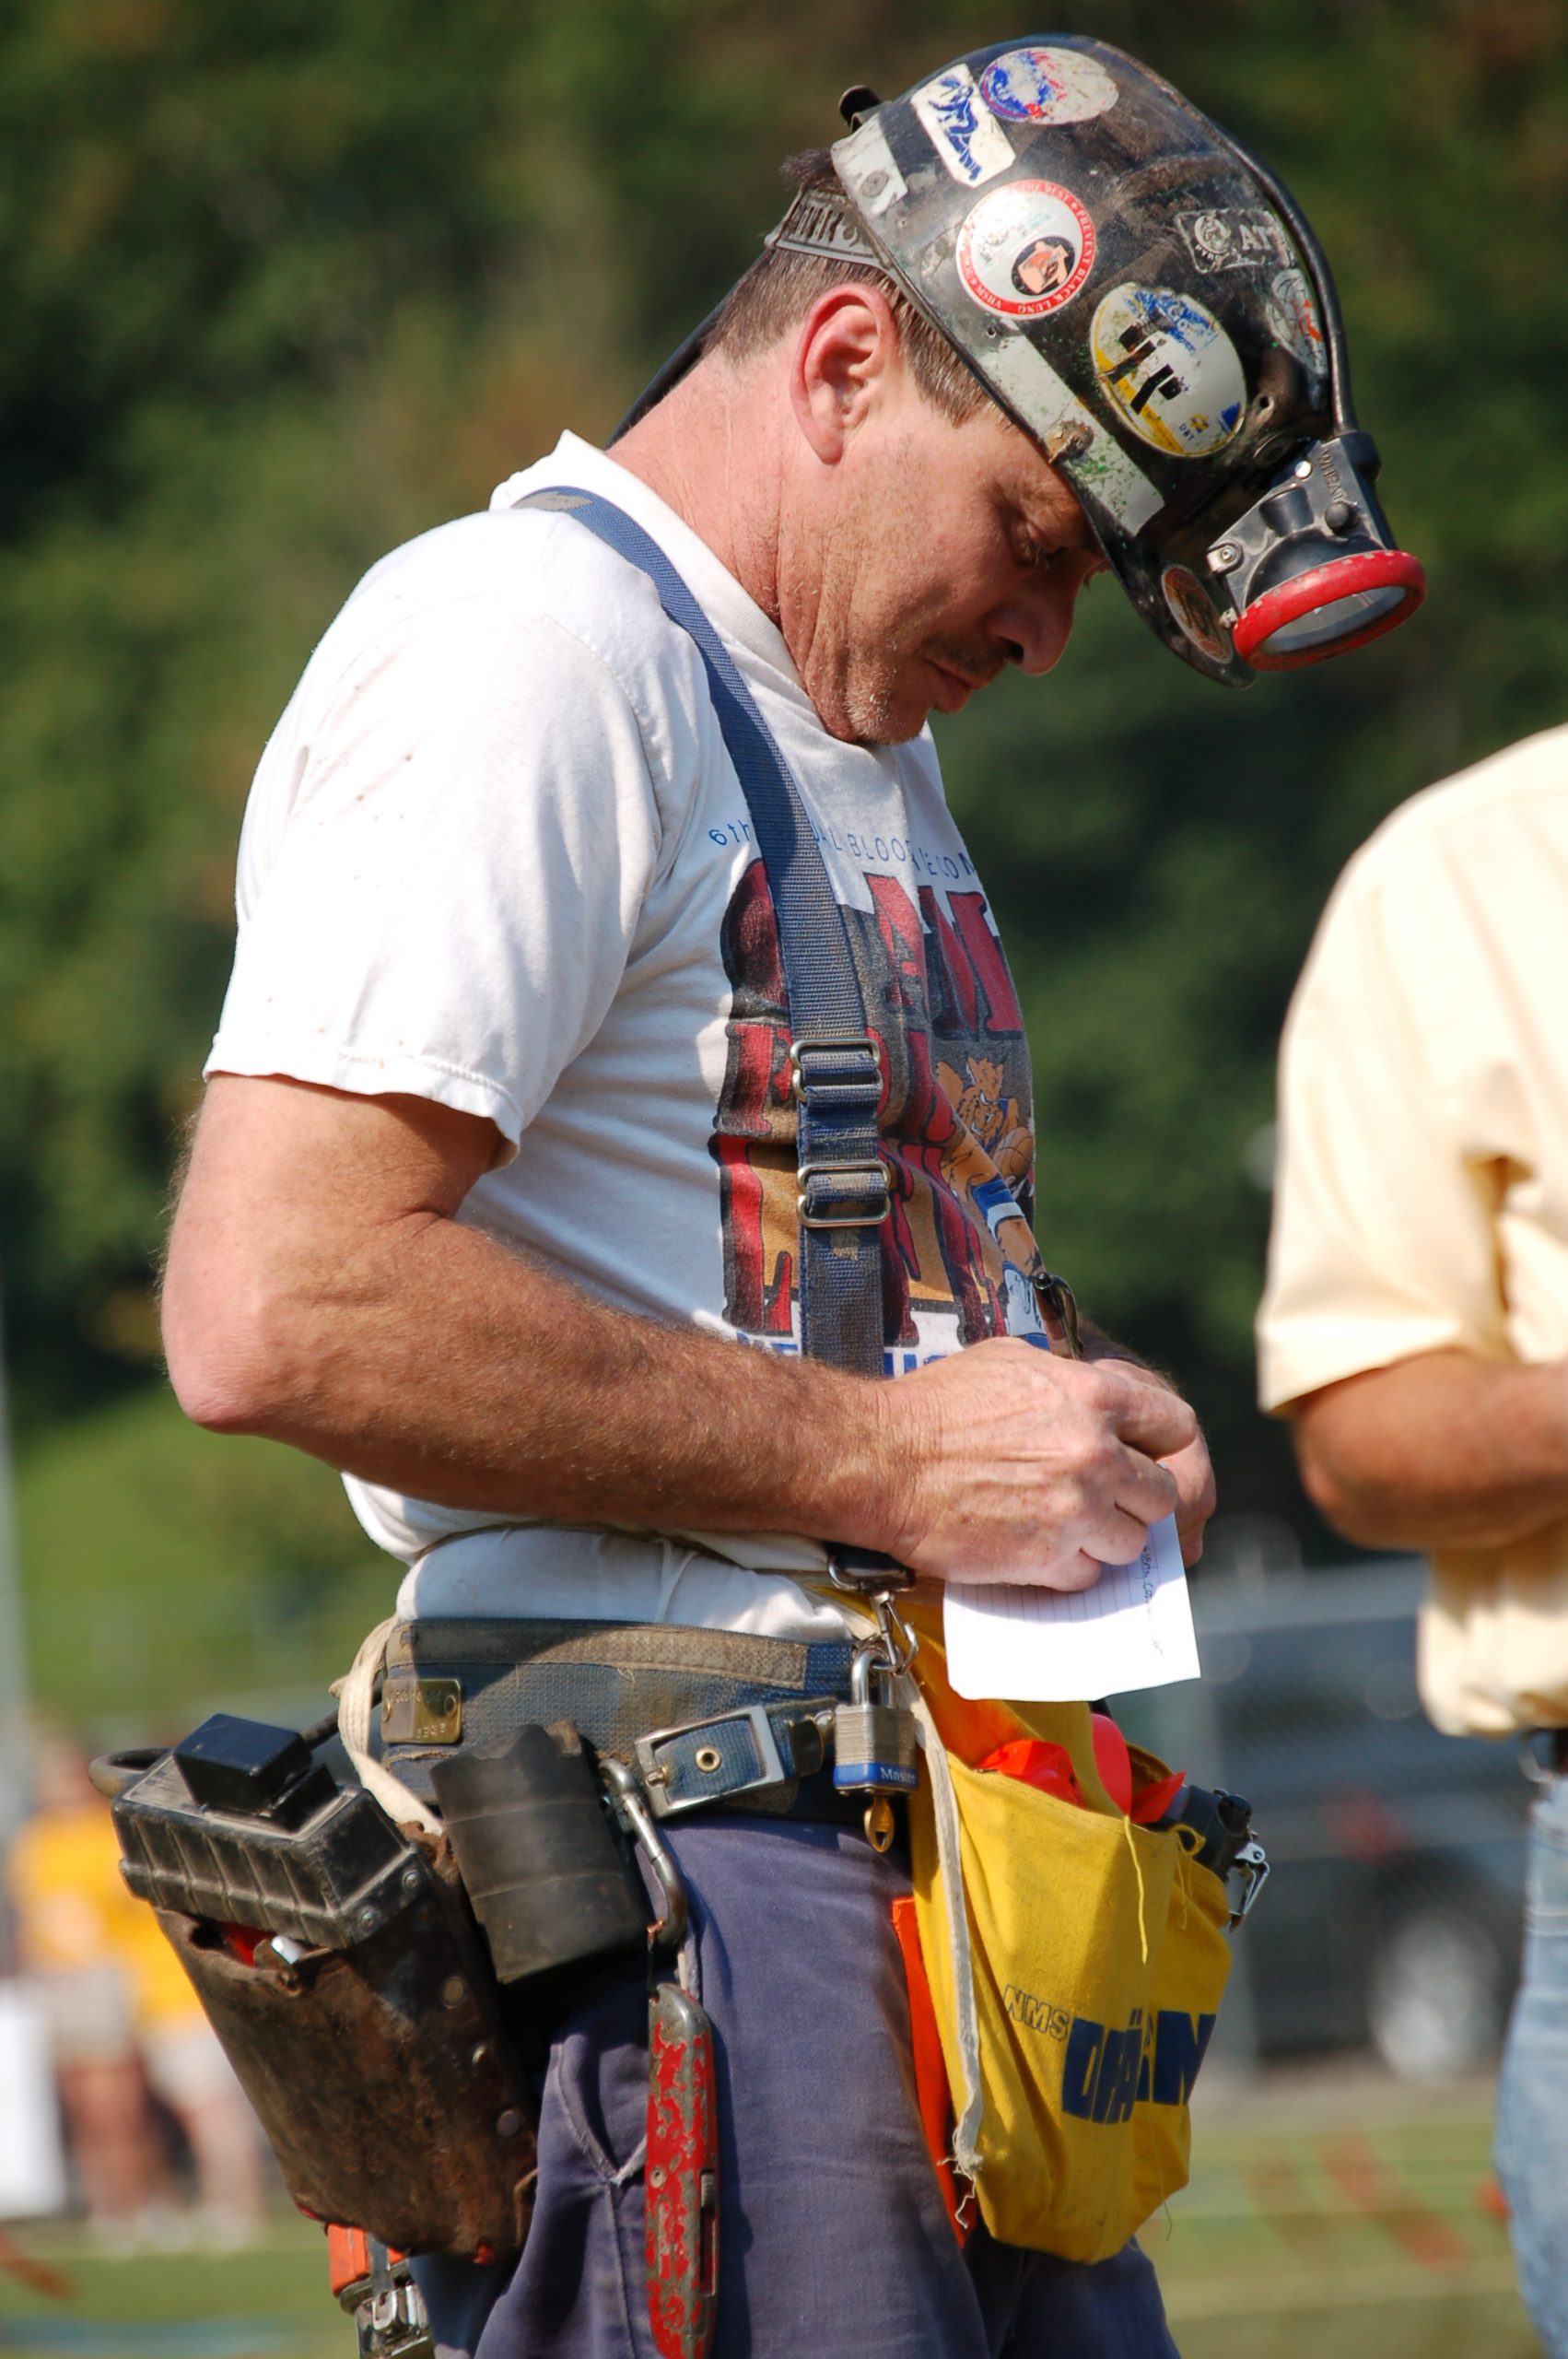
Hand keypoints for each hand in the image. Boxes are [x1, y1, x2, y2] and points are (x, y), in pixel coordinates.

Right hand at [870, 1337, 1198, 1590]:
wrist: (881, 1459)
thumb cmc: (936, 1405)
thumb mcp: (1011, 1361)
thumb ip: (1070, 1380)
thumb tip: (1099, 1394)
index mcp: (1094, 1398)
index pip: (1177, 1426)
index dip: (1170, 1445)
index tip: (1155, 1459)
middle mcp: (1095, 1455)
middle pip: (1164, 1494)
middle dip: (1140, 1498)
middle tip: (1110, 1499)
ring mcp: (1074, 1511)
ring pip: (1132, 1542)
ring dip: (1107, 1537)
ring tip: (1070, 1525)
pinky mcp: (1045, 1558)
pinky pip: (1088, 1574)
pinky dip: (1070, 1567)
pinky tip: (1041, 1547)